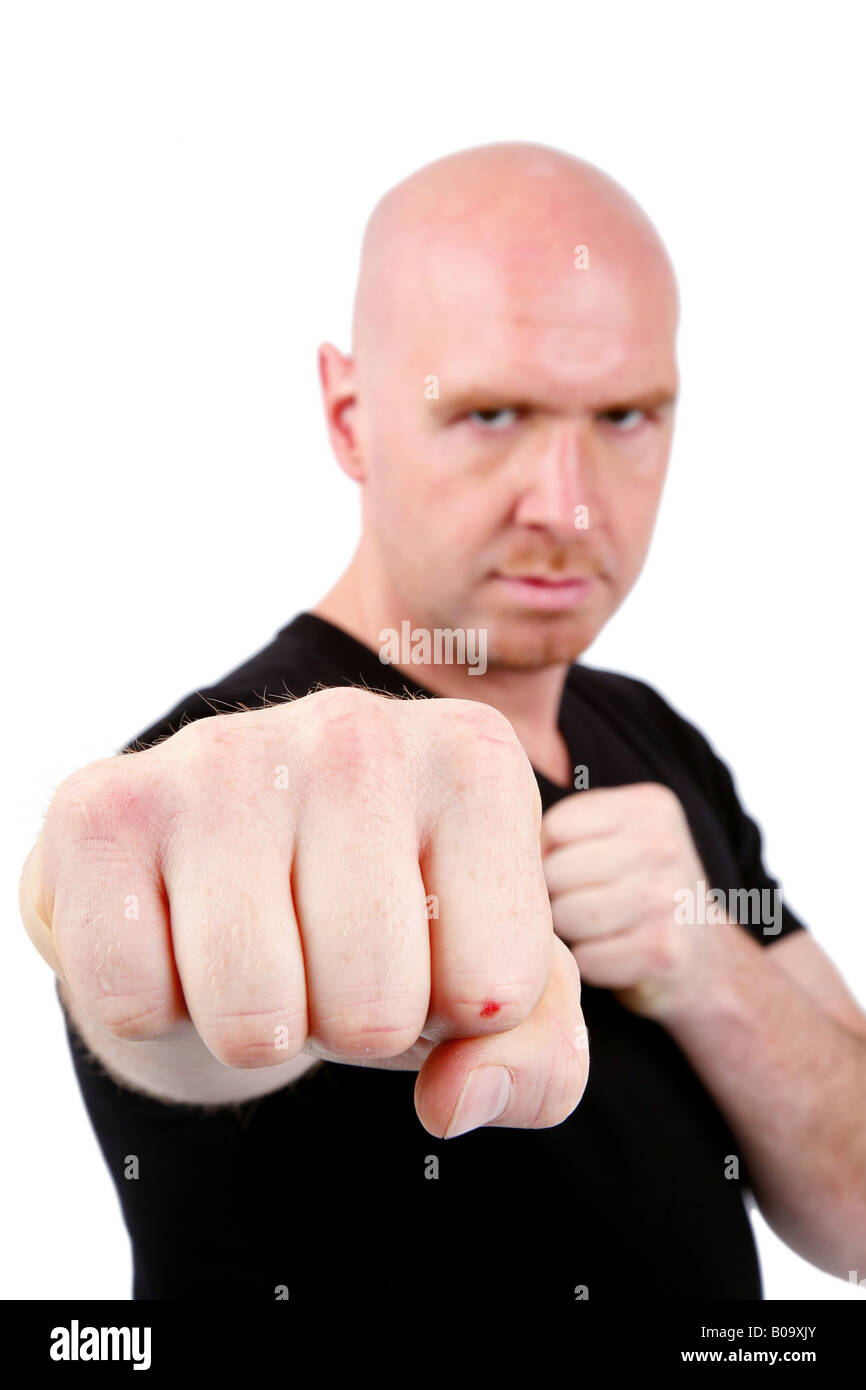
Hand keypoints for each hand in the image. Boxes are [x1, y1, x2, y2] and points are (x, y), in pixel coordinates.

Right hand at [20, 687, 587, 1136]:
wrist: (220, 869)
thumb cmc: (383, 924)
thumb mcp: (494, 987)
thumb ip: (538, 1059)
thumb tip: (456, 1102)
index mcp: (474, 759)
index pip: (493, 990)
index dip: (449, 1013)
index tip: (418, 949)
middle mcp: (354, 731)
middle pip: (374, 1012)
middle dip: (348, 1026)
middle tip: (325, 955)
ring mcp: (219, 755)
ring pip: (252, 1020)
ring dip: (255, 1026)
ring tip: (259, 945)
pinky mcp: (102, 805)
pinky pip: (133, 1003)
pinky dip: (156, 1008)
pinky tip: (176, 931)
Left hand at [540, 782, 714, 1020]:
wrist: (703, 960)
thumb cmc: (634, 892)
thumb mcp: (614, 839)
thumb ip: (561, 828)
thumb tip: (486, 841)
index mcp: (649, 806)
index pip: (555, 827)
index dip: (547, 855)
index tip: (572, 870)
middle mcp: (665, 844)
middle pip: (556, 872)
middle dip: (555, 897)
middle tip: (583, 906)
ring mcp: (670, 898)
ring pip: (566, 915)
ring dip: (570, 932)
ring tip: (596, 929)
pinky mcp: (665, 951)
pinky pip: (586, 959)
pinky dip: (590, 965)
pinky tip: (614, 956)